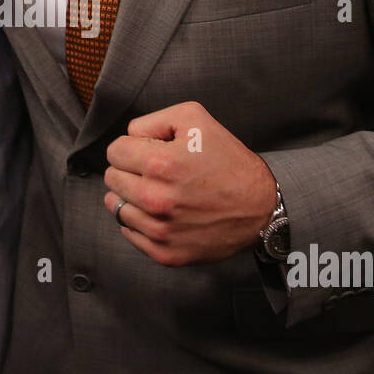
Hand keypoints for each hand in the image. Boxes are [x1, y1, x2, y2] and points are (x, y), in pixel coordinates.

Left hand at [103, 101, 275, 265]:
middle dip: (130, 170)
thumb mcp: (195, 119)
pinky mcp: (166, 253)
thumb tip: (129, 137)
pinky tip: (163, 213)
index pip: (114, 151)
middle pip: (112, 179)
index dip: (133, 147)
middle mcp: (156, 200)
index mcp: (161, 165)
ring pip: (116, 207)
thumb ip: (153, 120)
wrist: (260, 207)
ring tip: (159, 192)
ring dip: (132, 197)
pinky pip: (129, 233)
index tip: (152, 152)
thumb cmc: (228, 161)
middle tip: (158, 172)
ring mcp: (160, 230)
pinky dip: (140, 222)